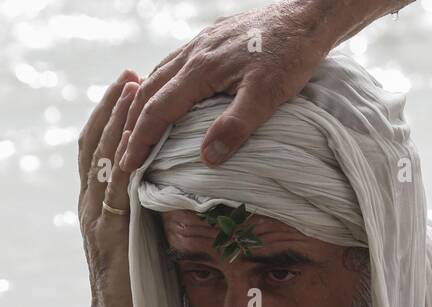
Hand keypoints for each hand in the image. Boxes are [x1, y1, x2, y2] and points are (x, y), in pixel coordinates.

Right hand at [78, 70, 139, 306]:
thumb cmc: (139, 302)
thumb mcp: (146, 250)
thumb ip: (153, 221)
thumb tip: (177, 198)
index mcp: (97, 212)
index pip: (97, 154)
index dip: (110, 119)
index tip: (129, 88)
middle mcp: (90, 211)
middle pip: (93, 145)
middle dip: (112, 108)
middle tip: (131, 75)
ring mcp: (97, 221)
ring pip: (101, 158)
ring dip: (117, 121)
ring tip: (134, 88)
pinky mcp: (110, 235)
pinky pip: (115, 187)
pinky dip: (124, 156)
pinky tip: (138, 135)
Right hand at [118, 0, 347, 171]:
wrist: (308, 16)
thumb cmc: (291, 55)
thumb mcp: (268, 95)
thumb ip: (236, 126)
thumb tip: (206, 158)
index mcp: (200, 69)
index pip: (158, 110)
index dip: (140, 140)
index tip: (127, 165)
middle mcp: (193, 53)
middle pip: (148, 92)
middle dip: (132, 125)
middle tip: (123, 154)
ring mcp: (201, 43)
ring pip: (158, 75)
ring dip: (143, 104)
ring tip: (136, 130)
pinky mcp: (211, 39)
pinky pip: (173, 64)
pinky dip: (160, 86)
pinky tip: (166, 96)